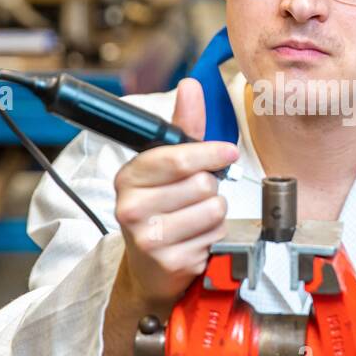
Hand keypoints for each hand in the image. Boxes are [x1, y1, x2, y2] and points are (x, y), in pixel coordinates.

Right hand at [114, 77, 238, 309]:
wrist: (149, 269)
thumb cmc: (161, 209)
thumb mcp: (166, 167)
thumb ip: (183, 126)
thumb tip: (190, 85)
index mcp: (128, 177)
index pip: (178, 158)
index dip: (209, 153)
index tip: (227, 151)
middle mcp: (131, 207)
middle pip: (203, 184)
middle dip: (209, 189)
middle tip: (193, 198)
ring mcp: (148, 238)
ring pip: (213, 209)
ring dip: (214, 214)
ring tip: (194, 219)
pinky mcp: (169, 262)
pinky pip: (215, 236)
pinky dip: (213, 236)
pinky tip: (194, 239)